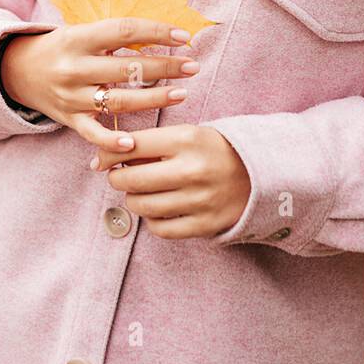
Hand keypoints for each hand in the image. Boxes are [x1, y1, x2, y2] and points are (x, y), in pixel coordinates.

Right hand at [0, 18, 199, 154]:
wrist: (18, 71)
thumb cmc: (62, 48)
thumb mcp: (81, 32)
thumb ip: (114, 36)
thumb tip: (163, 33)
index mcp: (78, 38)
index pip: (123, 31)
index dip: (155, 32)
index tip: (183, 36)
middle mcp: (74, 67)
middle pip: (126, 67)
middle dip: (164, 66)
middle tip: (192, 67)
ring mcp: (71, 96)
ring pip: (118, 100)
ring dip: (154, 98)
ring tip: (181, 93)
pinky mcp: (69, 119)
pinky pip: (92, 133)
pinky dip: (111, 141)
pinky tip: (133, 142)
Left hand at [89, 124, 251, 239]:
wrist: (260, 173)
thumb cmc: (214, 150)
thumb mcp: (188, 135)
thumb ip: (150, 144)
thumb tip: (104, 158)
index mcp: (187, 139)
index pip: (132, 145)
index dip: (109, 153)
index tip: (102, 159)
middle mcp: (192, 169)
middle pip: (131, 179)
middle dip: (117, 178)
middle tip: (119, 177)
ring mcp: (199, 200)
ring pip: (142, 206)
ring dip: (133, 199)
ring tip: (140, 192)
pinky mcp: (205, 224)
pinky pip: (161, 228)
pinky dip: (152, 220)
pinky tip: (158, 209)